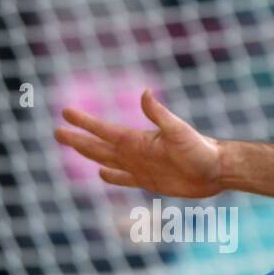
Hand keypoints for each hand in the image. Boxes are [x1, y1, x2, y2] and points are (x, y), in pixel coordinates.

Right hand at [55, 89, 222, 197]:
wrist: (217, 169)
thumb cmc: (201, 149)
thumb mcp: (179, 131)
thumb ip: (159, 114)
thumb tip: (145, 93)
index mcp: (137, 140)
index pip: (104, 130)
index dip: (84, 123)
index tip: (65, 112)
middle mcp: (135, 152)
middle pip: (99, 146)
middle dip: (77, 139)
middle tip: (56, 132)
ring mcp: (141, 167)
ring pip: (107, 160)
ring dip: (89, 154)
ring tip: (73, 146)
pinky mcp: (150, 181)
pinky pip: (125, 179)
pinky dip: (112, 177)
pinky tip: (102, 174)